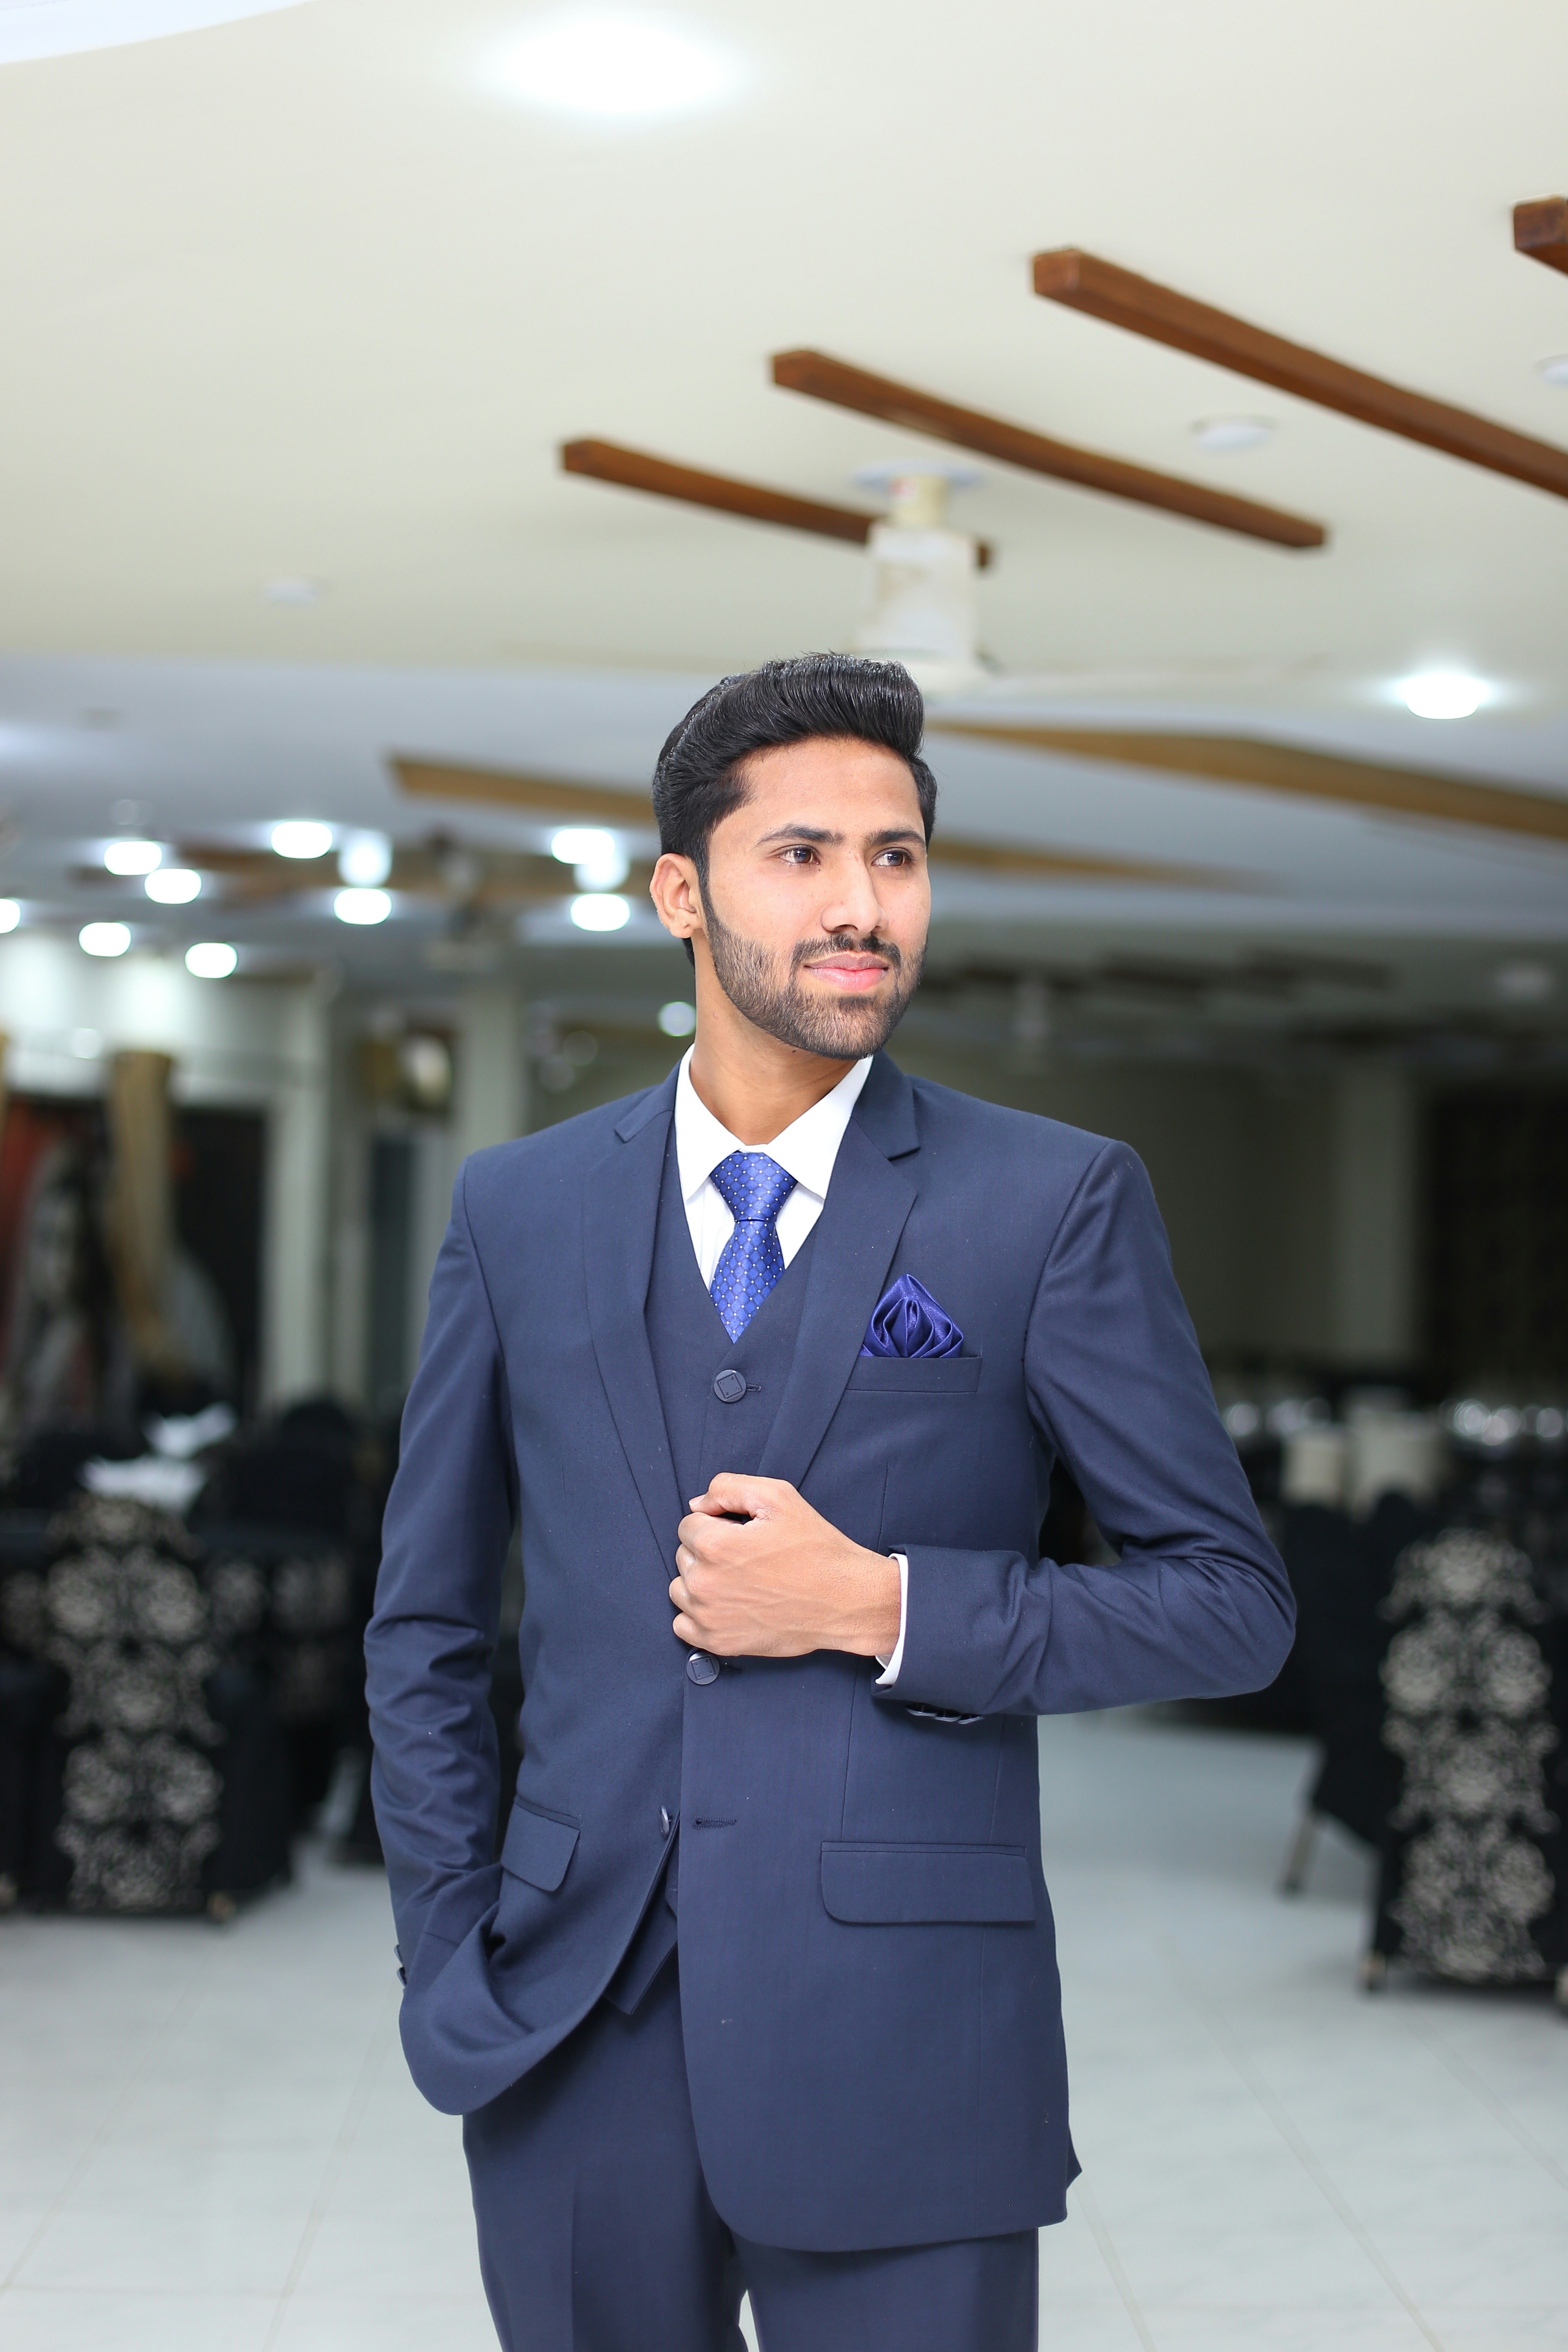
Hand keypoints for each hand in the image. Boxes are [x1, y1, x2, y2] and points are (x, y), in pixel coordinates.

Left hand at [670, 1474, 900, 1660]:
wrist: (845, 1600)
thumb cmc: (816, 1549)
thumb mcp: (778, 1497)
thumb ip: (728, 1488)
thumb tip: (697, 1505)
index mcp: (715, 1545)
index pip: (688, 1524)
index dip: (716, 1523)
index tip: (741, 1533)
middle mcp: (704, 1584)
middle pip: (684, 1555)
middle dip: (708, 1551)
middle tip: (746, 1556)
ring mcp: (709, 1618)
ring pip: (681, 1589)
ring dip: (701, 1581)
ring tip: (737, 1580)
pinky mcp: (719, 1643)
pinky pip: (682, 1625)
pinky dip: (698, 1615)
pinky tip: (726, 1605)